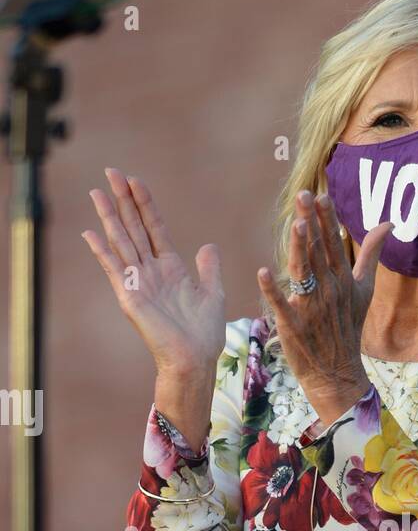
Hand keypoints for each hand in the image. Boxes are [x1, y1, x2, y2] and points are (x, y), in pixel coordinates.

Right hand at [81, 168, 225, 378]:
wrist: (194, 358)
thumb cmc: (204, 333)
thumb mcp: (213, 293)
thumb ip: (208, 268)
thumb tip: (208, 246)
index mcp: (171, 268)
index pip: (154, 227)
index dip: (146, 204)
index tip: (136, 180)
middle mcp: (152, 271)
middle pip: (134, 227)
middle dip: (124, 200)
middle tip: (111, 172)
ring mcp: (139, 282)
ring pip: (122, 241)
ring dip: (110, 216)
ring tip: (97, 191)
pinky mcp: (130, 296)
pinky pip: (114, 268)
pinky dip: (102, 251)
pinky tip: (91, 232)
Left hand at [257, 189, 391, 425]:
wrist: (337, 372)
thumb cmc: (347, 327)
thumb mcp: (364, 290)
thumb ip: (371, 254)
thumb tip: (388, 223)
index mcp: (343, 279)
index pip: (334, 243)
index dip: (327, 219)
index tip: (321, 195)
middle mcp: (329, 290)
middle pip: (318, 251)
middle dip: (311, 223)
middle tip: (303, 195)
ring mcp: (311, 308)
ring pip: (304, 273)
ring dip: (300, 248)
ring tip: (295, 224)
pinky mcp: (294, 325)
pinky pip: (282, 305)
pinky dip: (272, 291)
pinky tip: (262, 273)